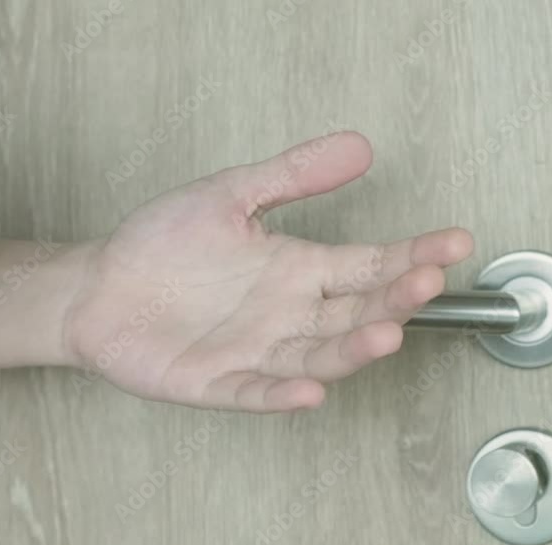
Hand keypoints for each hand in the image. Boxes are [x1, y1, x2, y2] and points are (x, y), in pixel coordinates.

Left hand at [66, 132, 472, 411]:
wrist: (97, 286)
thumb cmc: (161, 245)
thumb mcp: (230, 195)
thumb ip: (293, 175)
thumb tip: (359, 146)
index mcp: (297, 270)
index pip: (368, 264)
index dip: (412, 254)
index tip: (454, 241)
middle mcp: (287, 314)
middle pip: (355, 312)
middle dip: (394, 298)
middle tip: (427, 281)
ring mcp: (255, 351)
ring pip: (318, 355)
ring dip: (353, 349)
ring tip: (386, 332)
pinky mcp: (215, 382)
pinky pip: (256, 391)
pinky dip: (282, 393)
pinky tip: (309, 388)